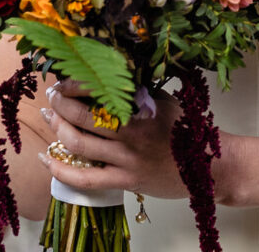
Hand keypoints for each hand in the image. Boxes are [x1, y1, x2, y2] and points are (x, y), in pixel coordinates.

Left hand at [37, 80, 188, 197]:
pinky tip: (46, 159)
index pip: (97, 92)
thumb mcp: (163, 102)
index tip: (63, 80)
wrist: (212, 166)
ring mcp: (127, 159)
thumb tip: (109, 77)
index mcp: (139, 109)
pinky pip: (86, 179)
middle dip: (59, 103)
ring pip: (79, 144)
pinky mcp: (126, 181)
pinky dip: (60, 170)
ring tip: (48, 117)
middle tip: (52, 95)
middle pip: (81, 117)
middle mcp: (130, 133)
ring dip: (56, 129)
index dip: (74, 85)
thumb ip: (138, 93)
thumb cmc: (188, 130)